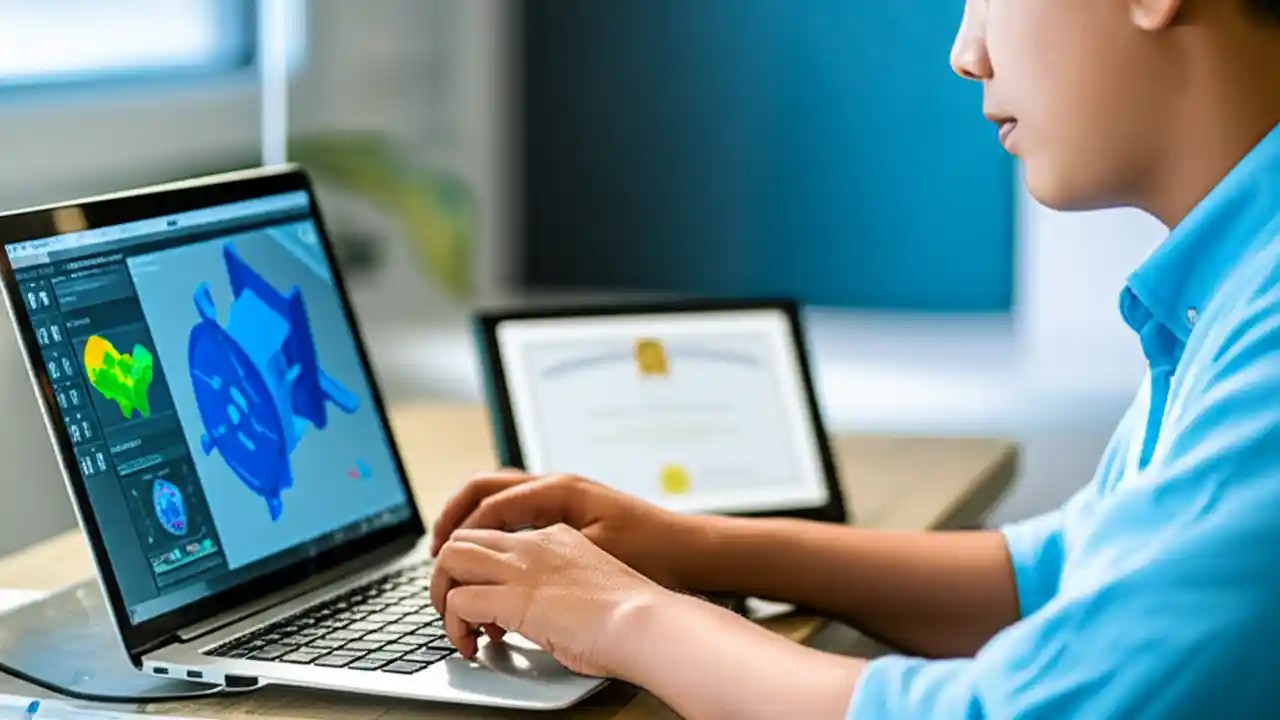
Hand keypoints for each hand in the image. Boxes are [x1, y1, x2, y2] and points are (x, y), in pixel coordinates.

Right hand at [430, 472, 699, 588]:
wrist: (689, 551)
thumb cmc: (651, 552)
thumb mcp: (594, 552)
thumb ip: (545, 553)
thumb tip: (499, 564)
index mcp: (558, 491)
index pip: (490, 504)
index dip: (460, 532)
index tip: (442, 560)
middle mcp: (555, 486)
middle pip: (485, 487)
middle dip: (454, 515)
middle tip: (436, 550)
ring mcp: (560, 496)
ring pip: (499, 495)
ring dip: (472, 519)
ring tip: (452, 551)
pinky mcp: (567, 511)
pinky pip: (517, 509)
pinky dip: (494, 525)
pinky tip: (490, 553)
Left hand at [430, 523, 675, 676]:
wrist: (647, 622)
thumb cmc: (634, 615)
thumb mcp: (592, 585)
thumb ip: (562, 589)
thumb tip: (546, 617)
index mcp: (556, 537)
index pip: (496, 536)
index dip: (480, 567)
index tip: (485, 599)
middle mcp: (533, 545)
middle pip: (463, 537)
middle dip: (448, 574)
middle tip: (457, 609)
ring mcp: (521, 567)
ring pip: (449, 558)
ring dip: (442, 594)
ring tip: (456, 625)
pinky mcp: (512, 597)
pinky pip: (457, 602)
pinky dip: (454, 626)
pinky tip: (472, 645)